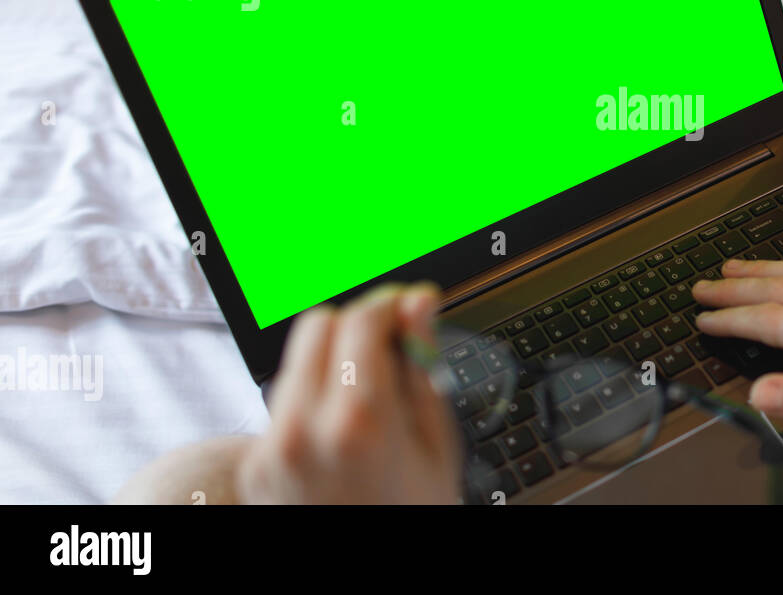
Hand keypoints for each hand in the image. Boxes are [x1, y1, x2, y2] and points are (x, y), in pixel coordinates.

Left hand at [236, 282, 462, 503]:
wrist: (363, 584)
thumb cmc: (411, 517)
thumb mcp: (436, 443)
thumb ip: (422, 366)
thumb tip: (418, 305)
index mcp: (358, 422)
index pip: (360, 319)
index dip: (388, 305)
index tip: (407, 308)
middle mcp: (303, 429)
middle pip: (316, 324)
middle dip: (354, 324)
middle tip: (390, 345)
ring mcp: (272, 448)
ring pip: (296, 362)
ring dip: (332, 360)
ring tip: (372, 399)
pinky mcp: (256, 463)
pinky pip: (284, 404)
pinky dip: (313, 401)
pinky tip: (344, 434)